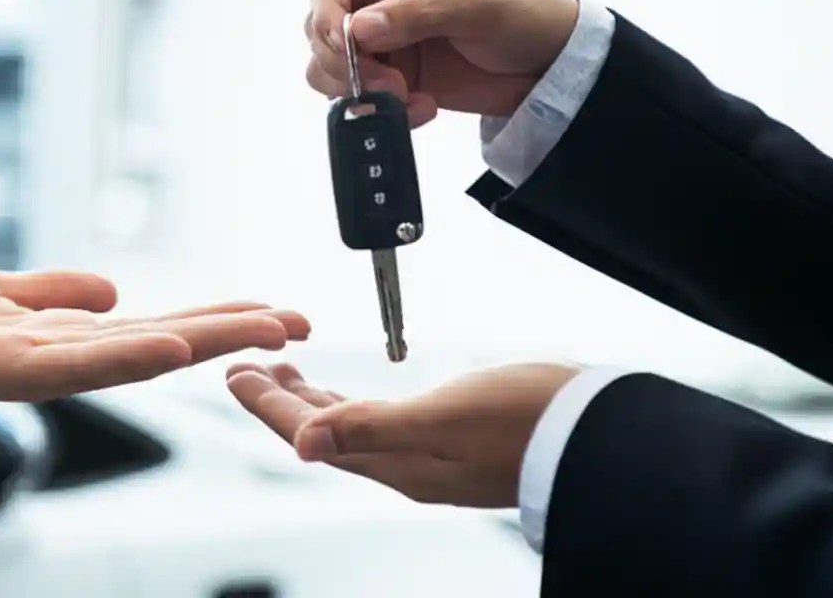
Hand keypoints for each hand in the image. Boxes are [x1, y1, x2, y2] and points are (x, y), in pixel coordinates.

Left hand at [0, 256, 309, 411]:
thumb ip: (51, 291)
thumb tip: (114, 290)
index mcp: (60, 338)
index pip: (156, 326)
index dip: (218, 318)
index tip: (275, 310)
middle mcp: (57, 358)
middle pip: (161, 341)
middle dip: (233, 332)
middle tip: (302, 322)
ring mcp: (30, 368)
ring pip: (132, 356)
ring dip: (202, 342)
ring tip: (263, 329)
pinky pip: (68, 365)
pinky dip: (124, 357)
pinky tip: (172, 348)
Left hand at [226, 361, 576, 507]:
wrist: (596, 433)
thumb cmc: (529, 423)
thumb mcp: (443, 419)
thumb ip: (371, 428)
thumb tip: (303, 442)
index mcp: (397, 463)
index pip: (313, 434)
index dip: (270, 406)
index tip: (236, 376)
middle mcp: (407, 464)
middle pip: (325, 432)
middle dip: (282, 401)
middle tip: (248, 369)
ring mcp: (430, 453)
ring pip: (352, 427)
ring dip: (315, 399)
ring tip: (287, 371)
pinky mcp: (452, 437)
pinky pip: (382, 422)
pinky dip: (355, 403)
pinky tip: (356, 392)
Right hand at [305, 0, 578, 124]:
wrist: (548, 62)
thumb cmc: (520, 11)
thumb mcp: (472, 3)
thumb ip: (413, 14)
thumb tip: (356, 29)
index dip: (327, 16)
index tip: (348, 48)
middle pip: (320, 30)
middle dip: (346, 63)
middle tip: (389, 85)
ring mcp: (380, 39)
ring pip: (329, 68)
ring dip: (360, 90)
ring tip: (407, 97)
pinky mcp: (390, 75)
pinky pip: (359, 97)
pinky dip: (381, 110)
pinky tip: (423, 108)